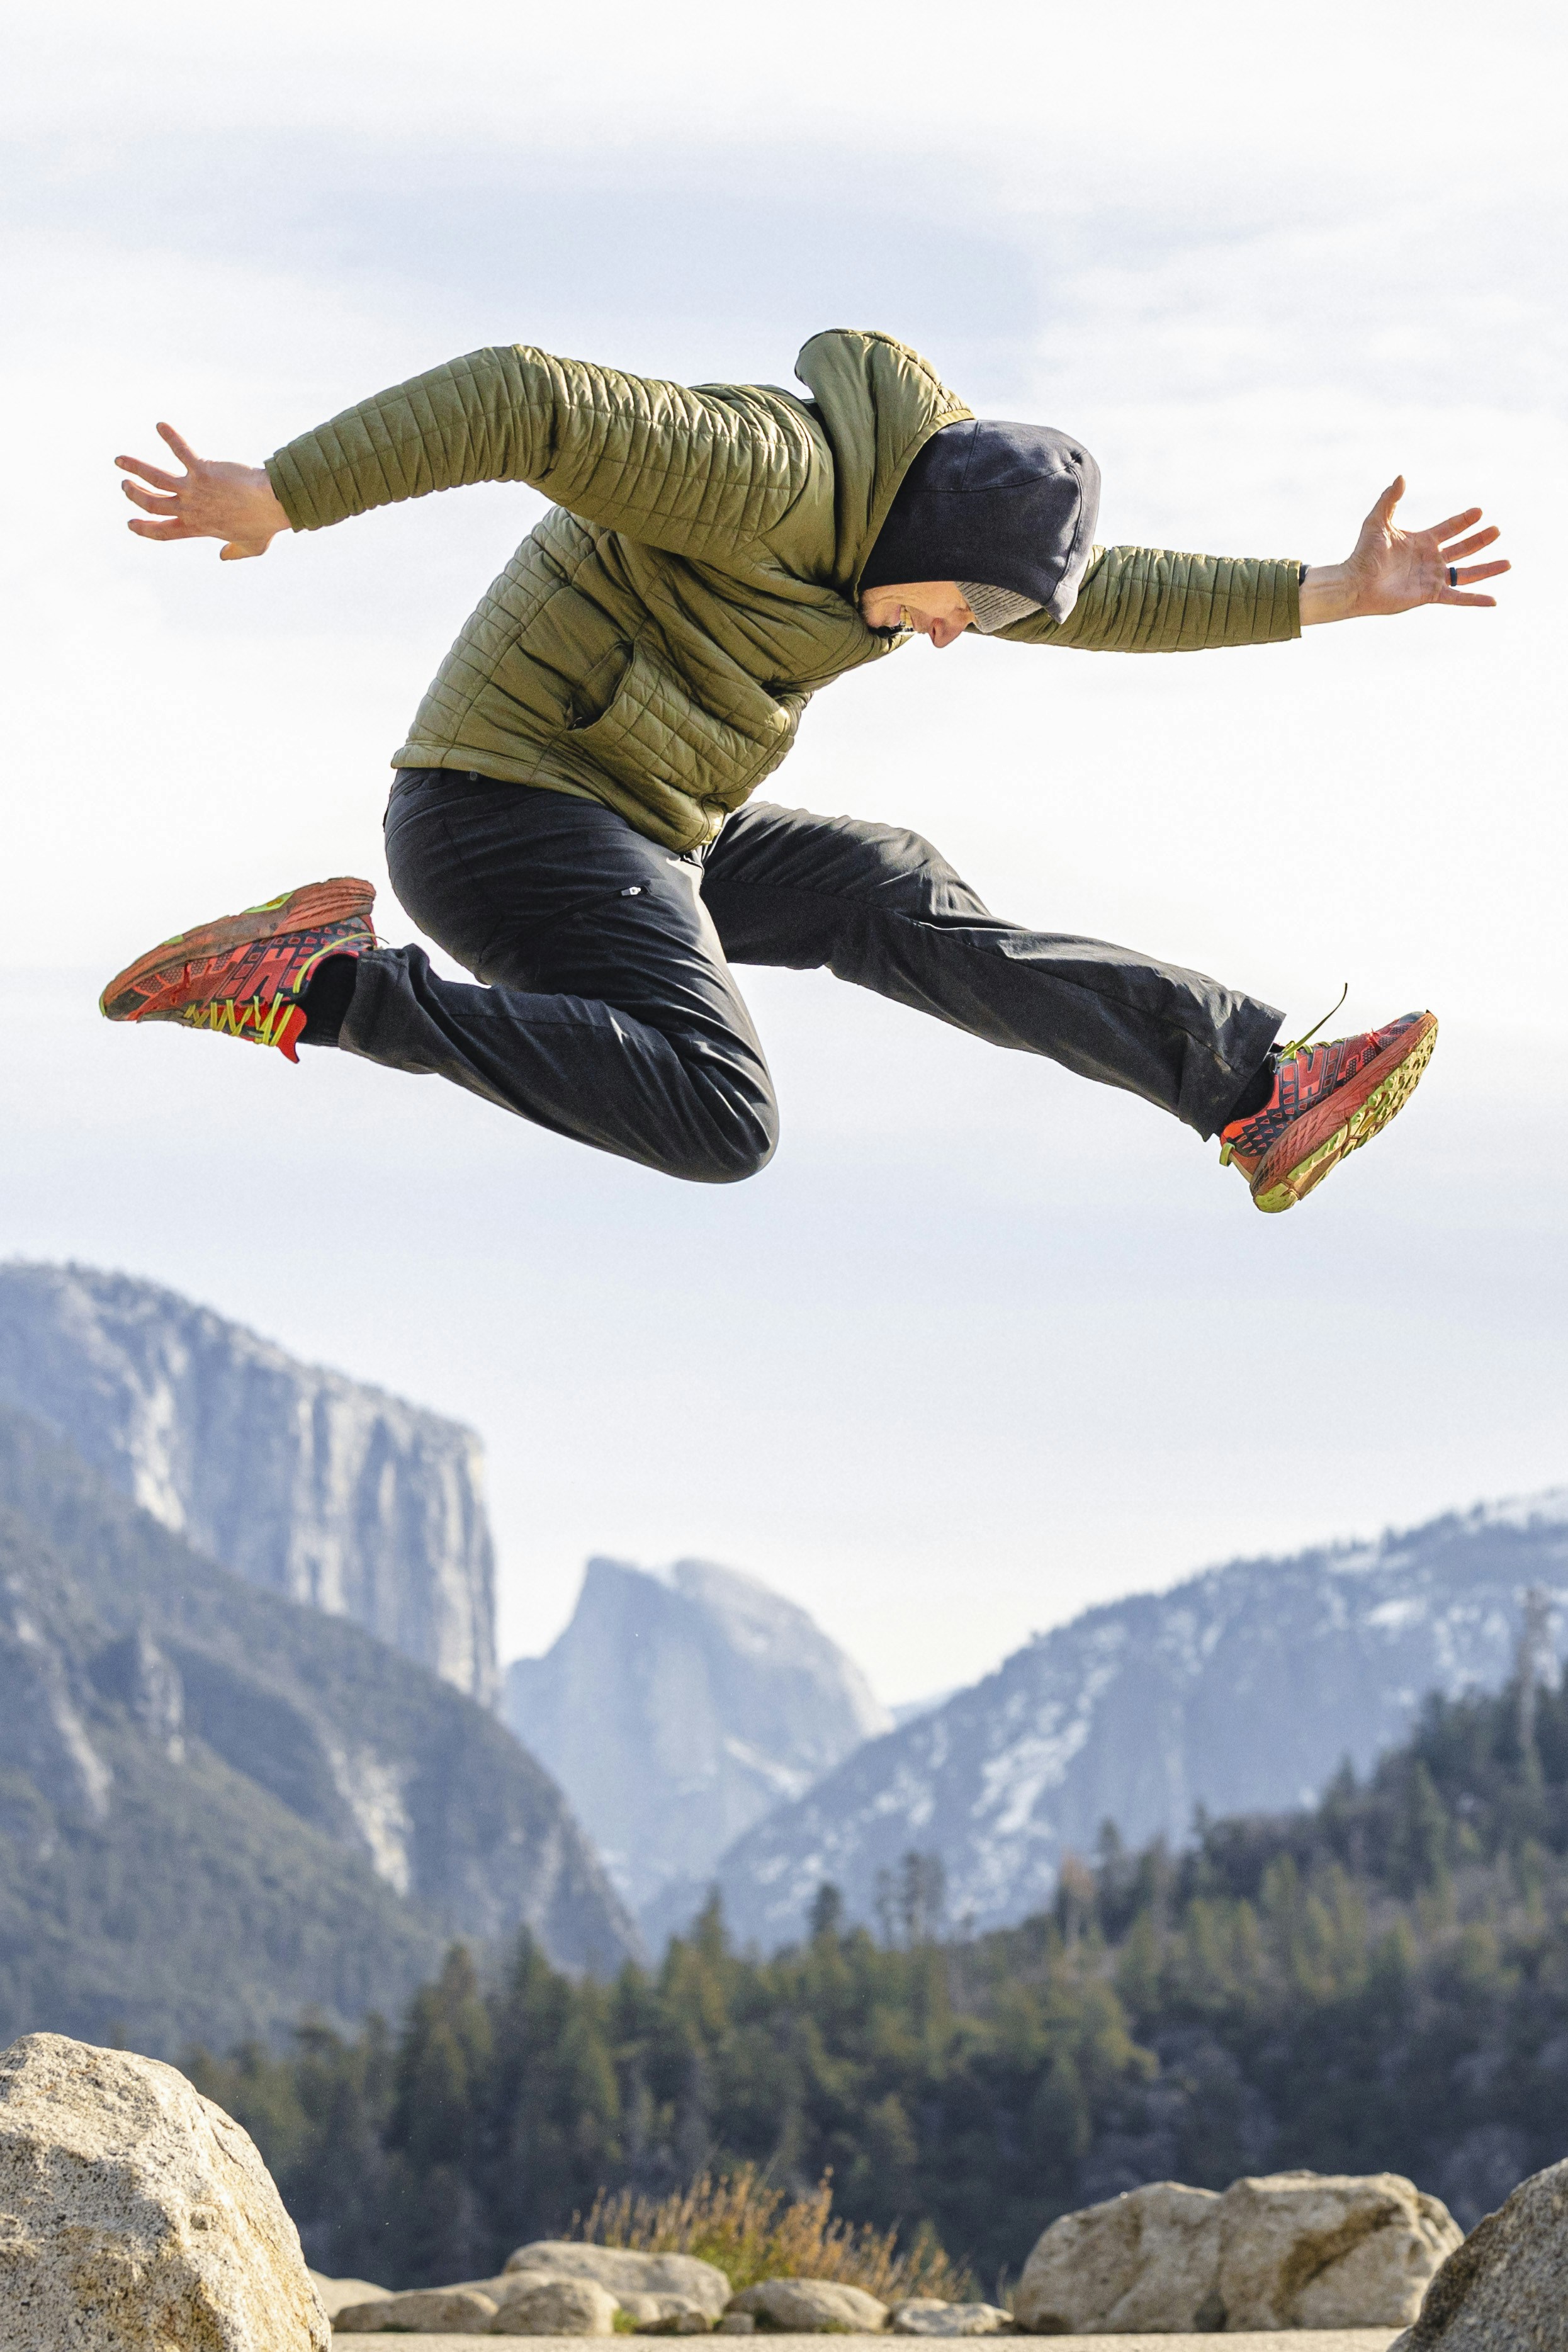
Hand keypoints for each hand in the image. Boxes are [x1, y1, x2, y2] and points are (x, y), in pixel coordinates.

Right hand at [115, 423, 290, 560]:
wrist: (274, 504)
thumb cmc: (265, 524)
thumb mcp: (251, 547)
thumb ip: (234, 552)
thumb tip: (224, 556)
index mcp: (198, 528)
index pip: (163, 532)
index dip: (144, 529)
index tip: (130, 524)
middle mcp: (190, 510)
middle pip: (152, 505)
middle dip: (135, 496)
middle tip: (124, 485)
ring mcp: (193, 490)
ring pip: (155, 479)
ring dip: (135, 468)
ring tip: (119, 460)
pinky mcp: (202, 470)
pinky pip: (181, 450)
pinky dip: (170, 437)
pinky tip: (161, 425)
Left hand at [1300, 477, 1507, 624]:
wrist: (1355, 583)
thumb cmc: (1363, 553)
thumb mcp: (1378, 520)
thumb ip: (1391, 498)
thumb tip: (1402, 475)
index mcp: (1421, 541)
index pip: (1450, 528)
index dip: (1465, 520)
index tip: (1480, 511)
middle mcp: (1430, 559)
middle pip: (1463, 548)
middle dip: (1481, 540)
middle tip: (1498, 530)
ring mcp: (1432, 578)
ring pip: (1466, 573)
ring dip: (1487, 568)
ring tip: (1508, 563)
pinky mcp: (1430, 595)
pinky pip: (1458, 597)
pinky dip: (1475, 599)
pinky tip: (1494, 600)